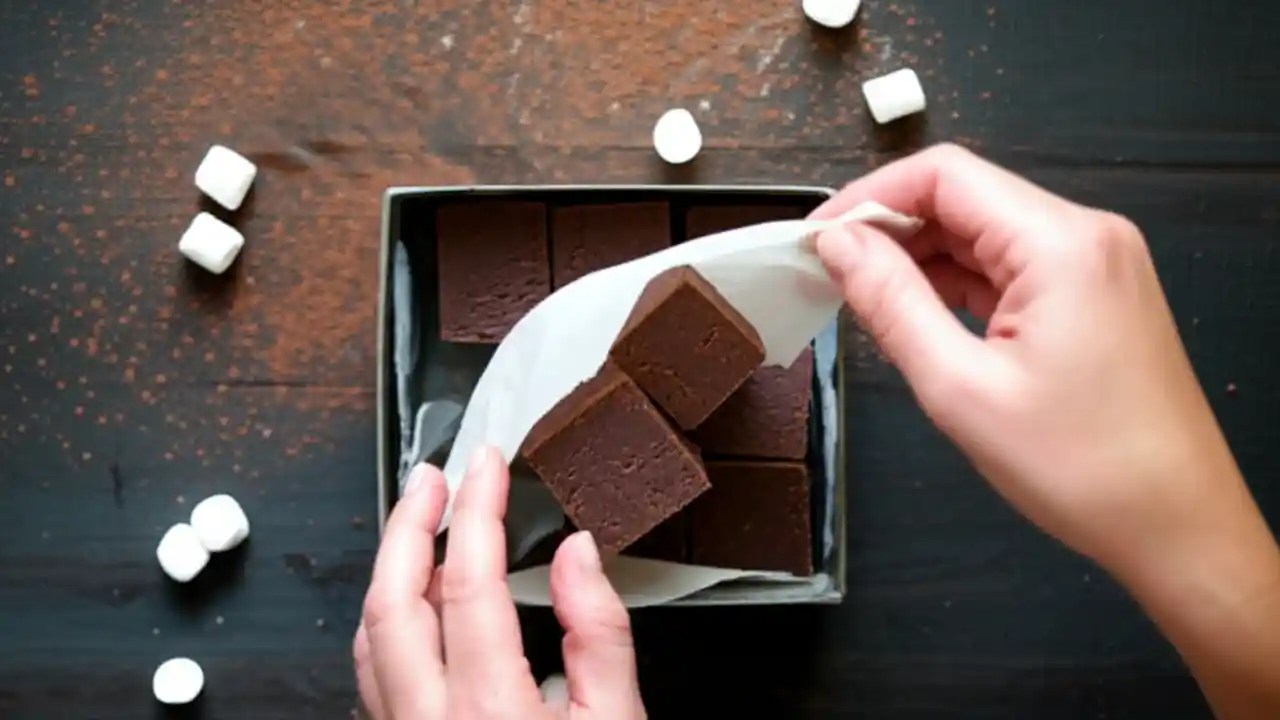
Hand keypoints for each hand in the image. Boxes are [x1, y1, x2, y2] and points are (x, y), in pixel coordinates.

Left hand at [354, 446, 645, 719]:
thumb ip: (600, 635)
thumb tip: (579, 551)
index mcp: (488, 708)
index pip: (468, 584)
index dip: (476, 511)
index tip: (487, 464)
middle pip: (392, 603)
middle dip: (407, 526)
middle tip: (433, 479)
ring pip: (371, 638)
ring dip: (394, 571)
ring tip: (424, 524)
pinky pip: (377, 673)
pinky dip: (393, 621)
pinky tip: (421, 600)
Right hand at [812, 144, 1279, 717]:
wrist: (1177, 526)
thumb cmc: (1077, 468)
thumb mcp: (960, 388)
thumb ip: (891, 303)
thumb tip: (837, 244)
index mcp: (1061, 243)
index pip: (945, 175)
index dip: (869, 197)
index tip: (814, 240)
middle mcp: (1087, 236)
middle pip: (966, 198)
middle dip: (890, 228)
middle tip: (828, 274)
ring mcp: (1097, 265)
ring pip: (986, 233)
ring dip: (921, 258)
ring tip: (862, 299)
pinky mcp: (1096, 296)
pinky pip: (1012, 267)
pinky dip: (959, 283)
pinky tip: (918, 314)